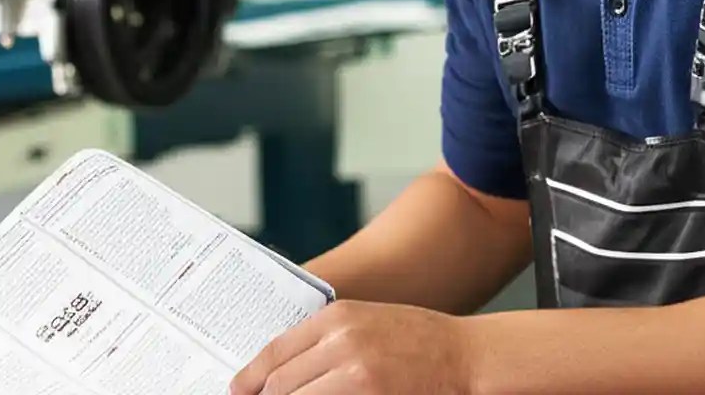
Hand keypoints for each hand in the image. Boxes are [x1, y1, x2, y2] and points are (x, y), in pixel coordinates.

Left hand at [229, 300, 473, 394]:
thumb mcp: (367, 322)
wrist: (467, 356)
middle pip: (279, 383)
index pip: (276, 351)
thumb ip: (328, 340)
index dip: (250, 377)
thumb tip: (287, 369)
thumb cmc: (420, 340)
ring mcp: (355, 373)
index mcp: (337, 316)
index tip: (238, 390)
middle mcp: (340, 342)